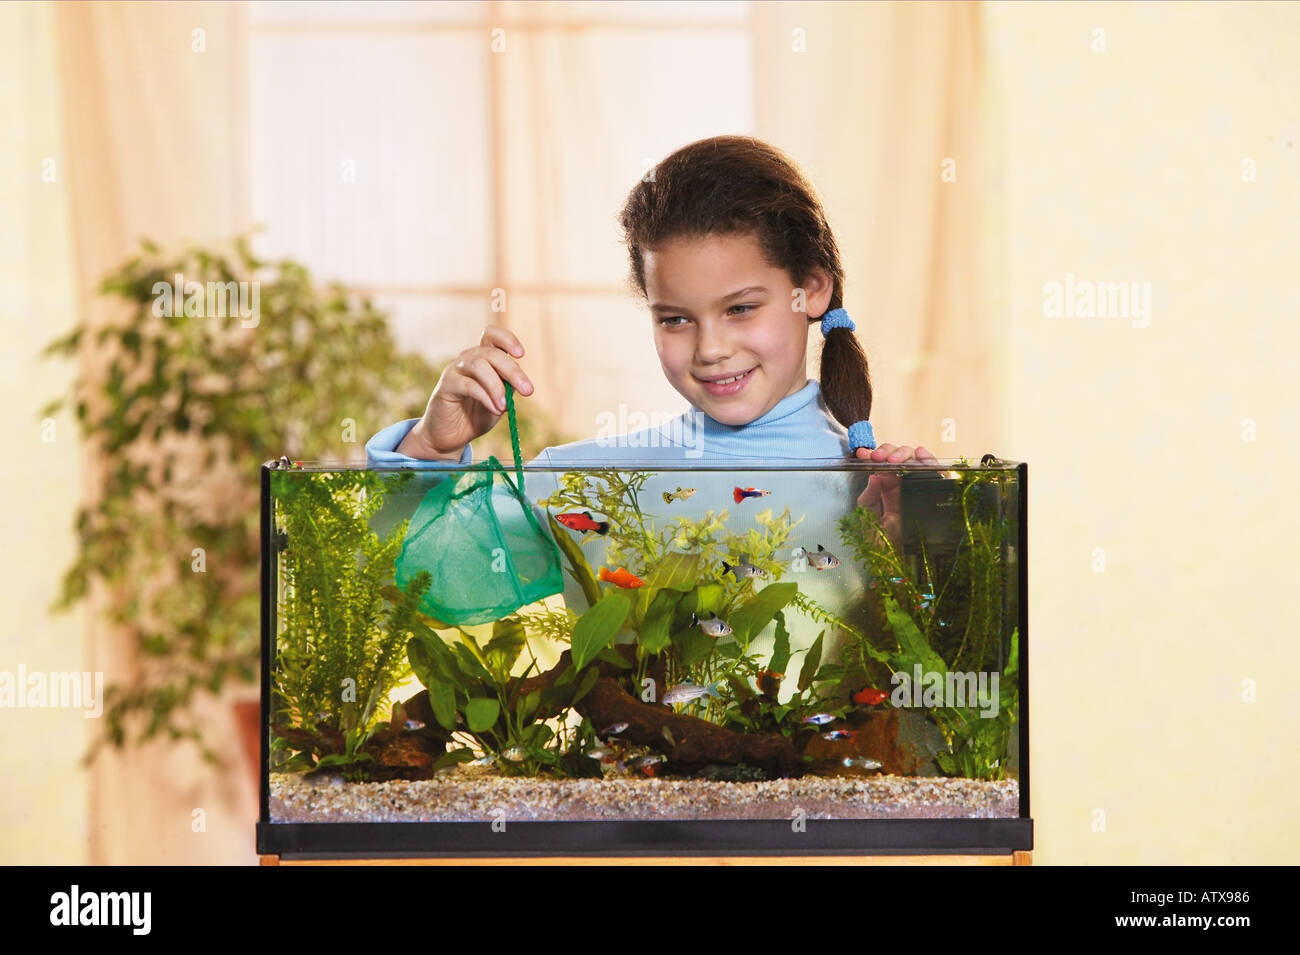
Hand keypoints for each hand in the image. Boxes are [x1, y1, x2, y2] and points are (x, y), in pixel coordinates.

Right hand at [398, 325, 534, 460]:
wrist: (451, 435)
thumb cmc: (475, 415)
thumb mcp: (499, 400)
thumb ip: (508, 388)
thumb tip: (519, 382)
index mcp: (482, 357)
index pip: (492, 335)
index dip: (507, 339)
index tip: (521, 354)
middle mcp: (467, 359)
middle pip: (492, 353)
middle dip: (513, 371)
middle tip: (528, 391)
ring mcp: (455, 370)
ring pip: (480, 366)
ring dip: (497, 387)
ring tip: (505, 406)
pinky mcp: (446, 386)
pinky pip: (469, 385)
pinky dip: (486, 397)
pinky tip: (495, 409)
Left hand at [853, 443, 938, 550]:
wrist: (898, 564)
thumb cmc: (883, 544)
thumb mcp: (868, 519)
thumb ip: (868, 497)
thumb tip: (874, 475)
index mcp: (887, 489)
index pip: (882, 465)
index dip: (872, 456)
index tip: (862, 454)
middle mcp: (904, 486)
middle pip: (899, 458)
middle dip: (887, 452)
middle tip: (877, 457)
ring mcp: (919, 488)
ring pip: (916, 461)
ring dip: (905, 453)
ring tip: (894, 459)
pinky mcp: (935, 494)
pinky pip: (937, 472)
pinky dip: (930, 460)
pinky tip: (921, 454)